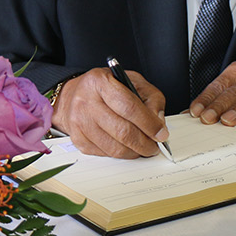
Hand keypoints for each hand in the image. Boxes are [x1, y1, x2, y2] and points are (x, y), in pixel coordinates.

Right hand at [52, 67, 168, 157]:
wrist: (74, 95)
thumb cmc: (106, 87)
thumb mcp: (132, 81)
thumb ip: (151, 98)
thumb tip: (158, 123)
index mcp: (101, 82)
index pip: (129, 107)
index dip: (149, 124)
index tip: (162, 134)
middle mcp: (86, 101)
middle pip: (122, 131)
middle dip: (144, 143)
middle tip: (155, 146)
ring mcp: (79, 122)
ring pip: (114, 148)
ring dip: (134, 152)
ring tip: (143, 148)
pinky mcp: (78, 139)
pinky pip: (105, 154)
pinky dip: (120, 154)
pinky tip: (126, 146)